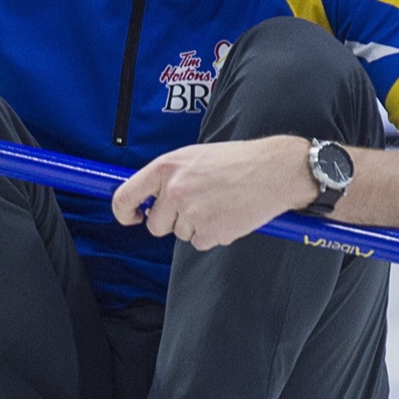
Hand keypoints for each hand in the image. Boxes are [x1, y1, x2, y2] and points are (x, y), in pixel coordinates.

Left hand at [111, 136, 320, 250]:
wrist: (274, 170)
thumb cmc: (237, 160)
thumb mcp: (194, 156)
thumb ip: (169, 176)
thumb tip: (149, 199)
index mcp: (166, 168)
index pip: (125, 196)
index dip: (123, 212)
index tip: (132, 216)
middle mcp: (175, 190)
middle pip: (155, 225)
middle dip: (170, 221)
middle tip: (196, 204)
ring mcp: (192, 213)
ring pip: (180, 234)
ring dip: (196, 225)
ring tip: (218, 203)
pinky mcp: (210, 232)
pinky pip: (201, 242)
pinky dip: (213, 234)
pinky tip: (228, 214)